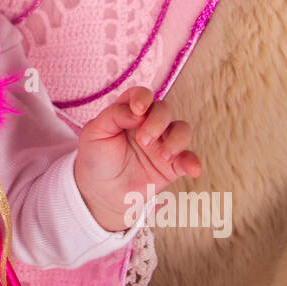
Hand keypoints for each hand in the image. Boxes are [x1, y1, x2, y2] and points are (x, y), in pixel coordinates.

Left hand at [74, 85, 201, 231]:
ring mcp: (162, 143)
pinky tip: (192, 169)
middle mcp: (149, 124)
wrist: (100, 190)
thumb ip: (113, 115)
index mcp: (129, 112)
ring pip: (182, 129)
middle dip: (157, 122)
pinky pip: (188, 159)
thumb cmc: (96, 156)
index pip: (142, 95)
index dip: (143, 97)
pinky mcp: (172, 165)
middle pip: (164, 110)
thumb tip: (137, 112)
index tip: (138, 109)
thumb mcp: (94, 133)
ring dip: (176, 140)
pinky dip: (193, 162)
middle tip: (143, 141)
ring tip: (163, 157)